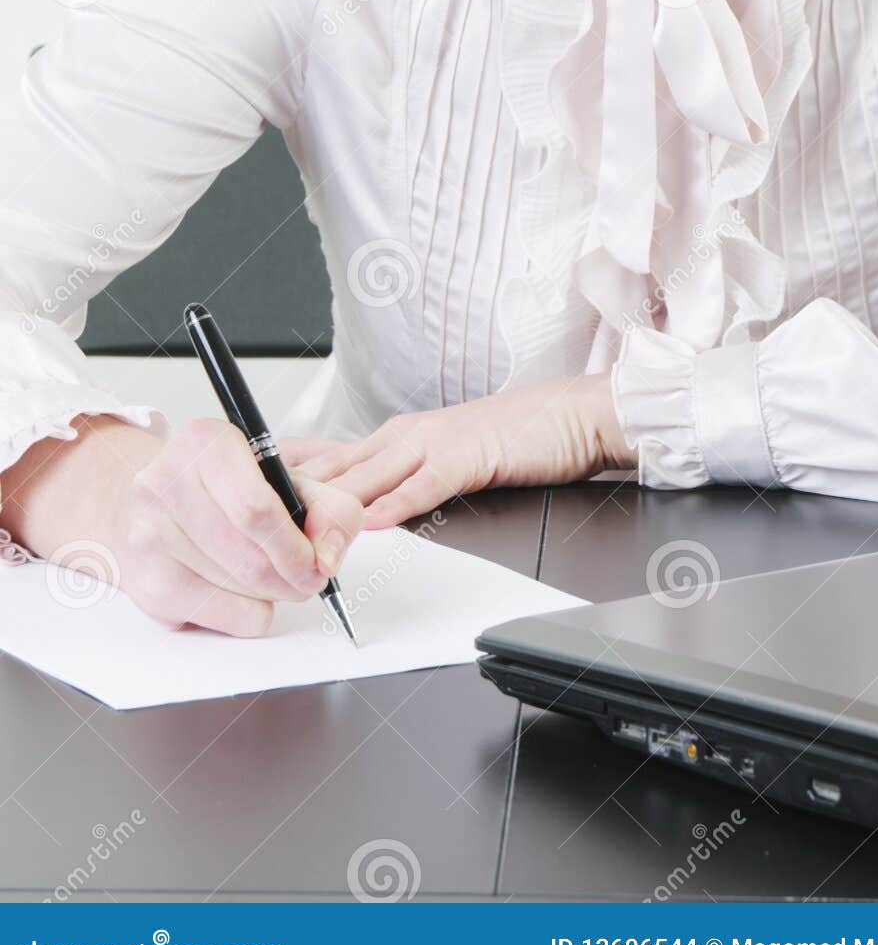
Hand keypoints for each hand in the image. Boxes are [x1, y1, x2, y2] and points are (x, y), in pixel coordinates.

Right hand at [111, 416, 364, 636]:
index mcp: (205, 444)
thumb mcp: (283, 477)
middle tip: (308, 578)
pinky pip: (222, 618)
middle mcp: (166, 484)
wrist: (151, 503)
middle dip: (293, 577)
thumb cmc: (226, 489)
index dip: (297, 546)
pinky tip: (244, 591)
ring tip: (276, 576)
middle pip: (250, 557)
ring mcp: (149, 536)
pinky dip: (250, 613)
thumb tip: (329, 556)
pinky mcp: (148, 584)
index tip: (318, 562)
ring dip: (273, 594)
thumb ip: (327, 506)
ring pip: (239, 590)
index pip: (257, 508)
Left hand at [275, 371, 635, 529]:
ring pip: (367, 476)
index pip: (329, 456)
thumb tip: (366, 512)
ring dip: (330, 505)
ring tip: (292, 529)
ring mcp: (432, 443)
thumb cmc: (513, 439)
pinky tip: (371, 522)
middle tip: (246, 512)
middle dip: (292, 492)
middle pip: (334, 466)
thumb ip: (404, 479)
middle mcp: (405, 435)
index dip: (286, 474)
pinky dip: (394, 504)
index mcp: (398, 437)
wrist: (568, 415)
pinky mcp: (466, 458)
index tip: (241, 486)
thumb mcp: (445, 457)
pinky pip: (422, 485)